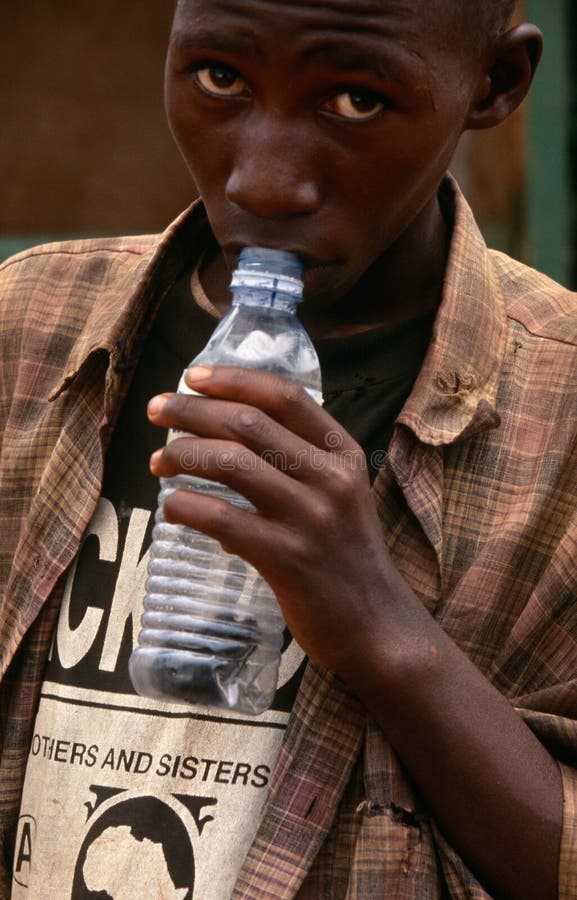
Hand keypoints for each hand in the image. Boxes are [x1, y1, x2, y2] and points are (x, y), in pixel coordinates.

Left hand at [147, 364, 404, 678]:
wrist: (377, 627)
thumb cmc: (347, 557)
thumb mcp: (340, 497)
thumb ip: (298, 465)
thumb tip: (223, 443)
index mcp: (343, 454)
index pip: (285, 397)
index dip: (234, 379)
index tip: (193, 377)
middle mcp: (330, 478)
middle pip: (247, 422)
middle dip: (191, 410)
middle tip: (157, 410)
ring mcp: (310, 518)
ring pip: (230, 462)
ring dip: (181, 453)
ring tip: (158, 460)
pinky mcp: (288, 559)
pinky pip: (221, 519)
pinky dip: (186, 506)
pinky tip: (172, 507)